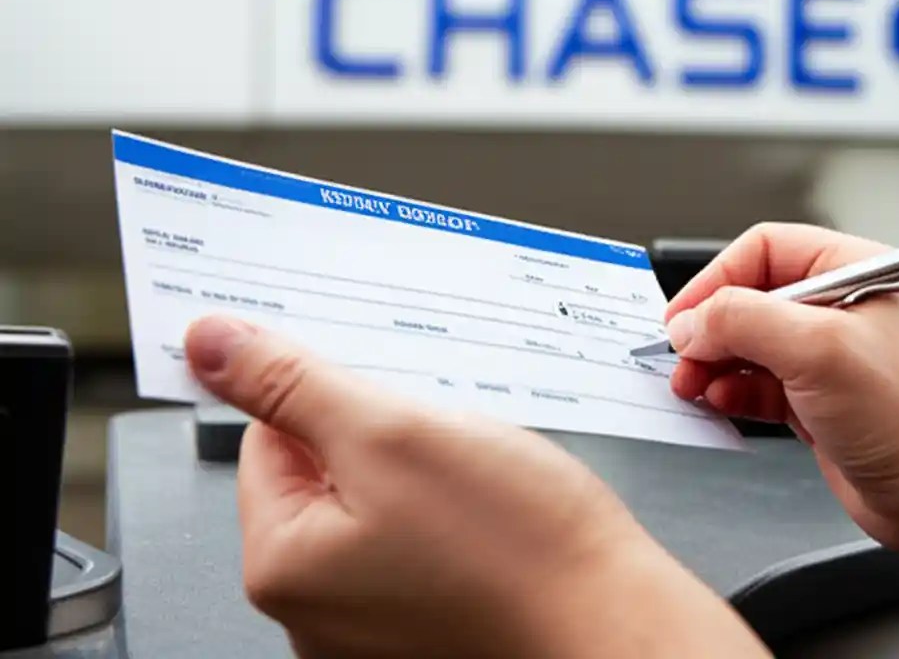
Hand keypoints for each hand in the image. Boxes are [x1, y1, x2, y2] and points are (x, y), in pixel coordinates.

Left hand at [184, 316, 770, 658]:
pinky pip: (415, 547)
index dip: (335, 399)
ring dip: (422, 477)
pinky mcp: (423, 627)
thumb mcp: (392, 431)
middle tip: (446, 442)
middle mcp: (315, 610)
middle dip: (386, 440)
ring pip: (378, 507)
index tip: (385, 391)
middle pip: (325, 475)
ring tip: (479, 486)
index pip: (270, 438)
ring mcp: (372, 628)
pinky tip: (490, 520)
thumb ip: (291, 384)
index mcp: (284, 564)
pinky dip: (449, 521)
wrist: (616, 623)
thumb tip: (210, 343)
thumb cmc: (522, 549)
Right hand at [664, 223, 898, 574]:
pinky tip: (719, 402)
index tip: (683, 316)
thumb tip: (691, 321)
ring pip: (749, 345)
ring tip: (692, 385)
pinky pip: (759, 386)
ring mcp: (829, 358)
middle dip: (709, 328)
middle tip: (682, 358)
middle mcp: (839, 309)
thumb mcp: (818, 351)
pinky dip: (733, 392)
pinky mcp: (819, 402)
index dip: (716, 279)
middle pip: (750, 299)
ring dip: (713, 363)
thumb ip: (744, 322)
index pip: (764, 250)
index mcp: (852, 272)